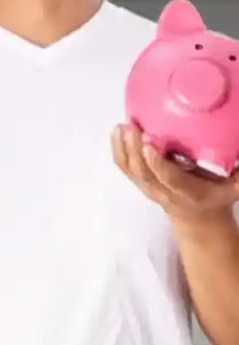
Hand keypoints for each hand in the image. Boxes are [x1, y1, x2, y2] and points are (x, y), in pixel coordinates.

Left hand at [111, 123, 238, 227]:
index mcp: (188, 191)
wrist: (198, 218)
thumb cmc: (217, 196)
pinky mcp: (139, 183)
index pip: (168, 178)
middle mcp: (164, 191)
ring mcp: (148, 188)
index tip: (149, 143)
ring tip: (122, 126)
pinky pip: (124, 167)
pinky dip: (117, 150)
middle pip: (143, 171)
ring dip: (123, 147)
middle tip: (132, 126)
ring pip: (130, 169)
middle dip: (134, 149)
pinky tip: (117, 132)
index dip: (156, 163)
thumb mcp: (234, 188)